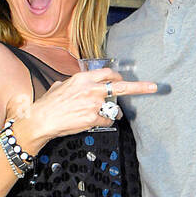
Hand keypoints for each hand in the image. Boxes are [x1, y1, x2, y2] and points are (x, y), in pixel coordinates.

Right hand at [17, 67, 156, 151]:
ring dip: (115, 113)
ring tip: (105, 115)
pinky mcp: (93, 118)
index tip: (124, 78)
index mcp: (83, 78)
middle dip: (140, 86)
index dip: (118, 76)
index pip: (108, 73)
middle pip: (121, 86)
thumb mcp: (61, 86)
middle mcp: (91, 89)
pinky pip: (107, 121)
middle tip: (154, 87)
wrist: (42, 119)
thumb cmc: (49, 104)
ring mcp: (94, 104)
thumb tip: (80, 85)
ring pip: (114, 108)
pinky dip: (104, 123)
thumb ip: (76, 84)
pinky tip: (95, 123)